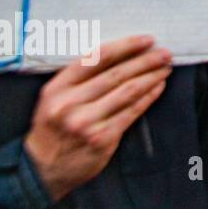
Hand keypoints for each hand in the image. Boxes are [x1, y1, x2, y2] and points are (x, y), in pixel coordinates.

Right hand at [23, 35, 171, 202]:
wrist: (43, 168)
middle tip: (164, 53)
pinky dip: (148, 97)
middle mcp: (70, 104)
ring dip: (152, 77)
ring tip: (165, 68)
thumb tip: (123, 53)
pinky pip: (132, 112)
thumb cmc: (54, 126)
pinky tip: (158, 87)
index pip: (97, 58)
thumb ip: (79, 77)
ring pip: (128, 92)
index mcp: (57, 88)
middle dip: (146, 61)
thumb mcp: (55, 97)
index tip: (146, 40)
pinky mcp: (102, 139)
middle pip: (117, 74)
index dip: (126, 46)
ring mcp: (86, 123)